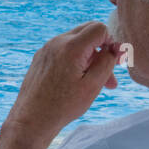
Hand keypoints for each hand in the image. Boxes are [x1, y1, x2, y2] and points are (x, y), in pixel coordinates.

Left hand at [1, 21, 120, 146]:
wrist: (32, 119)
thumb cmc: (63, 106)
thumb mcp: (92, 85)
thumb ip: (106, 62)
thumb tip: (115, 47)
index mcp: (71, 47)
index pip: (99, 28)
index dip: (112, 41)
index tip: (116, 60)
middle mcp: (57, 42)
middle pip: (88, 31)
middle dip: (103, 48)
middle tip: (113, 69)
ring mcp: (46, 49)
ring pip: (77, 42)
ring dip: (91, 57)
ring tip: (100, 82)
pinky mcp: (41, 58)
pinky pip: (64, 51)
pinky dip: (76, 60)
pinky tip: (81, 80)